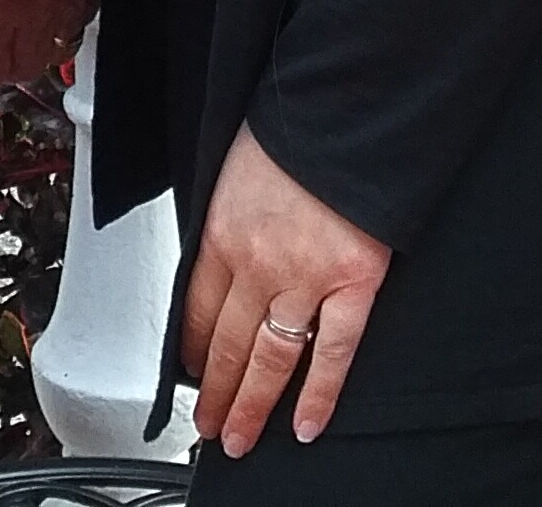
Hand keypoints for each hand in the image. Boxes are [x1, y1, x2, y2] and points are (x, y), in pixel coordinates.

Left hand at [181, 122, 389, 458]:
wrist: (351, 103)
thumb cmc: (298, 122)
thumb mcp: (235, 167)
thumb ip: (229, 219)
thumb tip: (224, 258)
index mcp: (222, 229)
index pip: (194, 308)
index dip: (190, 349)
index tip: (189, 371)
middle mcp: (256, 261)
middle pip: (225, 342)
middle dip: (213, 392)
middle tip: (207, 425)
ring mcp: (305, 276)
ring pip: (268, 358)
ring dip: (251, 405)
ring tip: (239, 438)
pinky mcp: (353, 281)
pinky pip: (333, 351)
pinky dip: (319, 394)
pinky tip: (306, 424)